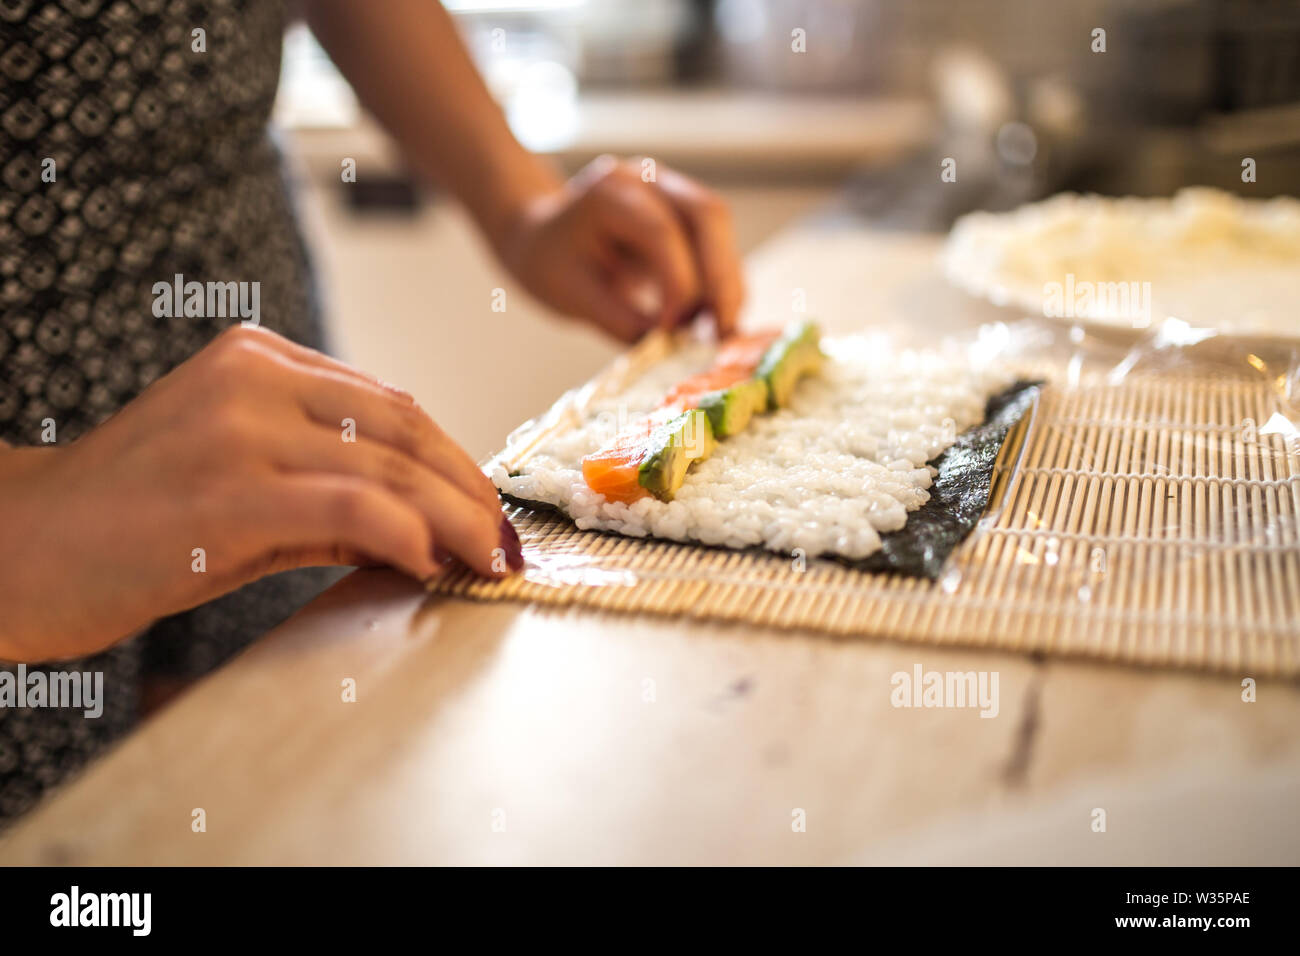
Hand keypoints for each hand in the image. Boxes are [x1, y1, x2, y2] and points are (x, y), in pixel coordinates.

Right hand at [0, 326, 518, 662]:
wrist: (18, 550)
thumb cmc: (131, 521)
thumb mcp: (241, 479)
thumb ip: (328, 486)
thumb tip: (428, 527)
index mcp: (257, 358)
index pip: (389, 404)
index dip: (454, 460)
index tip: (487, 507)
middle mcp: (252, 376)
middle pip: (403, 429)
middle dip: (469, 491)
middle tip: (505, 542)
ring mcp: (238, 428)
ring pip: (390, 466)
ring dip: (457, 519)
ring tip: (487, 560)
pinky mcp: (227, 491)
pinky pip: (353, 504)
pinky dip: (407, 534)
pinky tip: (429, 564)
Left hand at [494, 156, 745, 342]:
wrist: (541, 239)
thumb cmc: (549, 262)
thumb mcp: (572, 296)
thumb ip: (619, 320)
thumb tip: (669, 345)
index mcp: (609, 192)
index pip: (661, 231)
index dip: (678, 283)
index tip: (672, 329)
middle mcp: (646, 180)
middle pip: (707, 214)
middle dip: (721, 276)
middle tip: (722, 329)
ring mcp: (669, 190)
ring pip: (719, 227)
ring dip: (727, 280)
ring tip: (720, 331)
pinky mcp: (683, 213)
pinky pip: (716, 242)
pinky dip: (722, 281)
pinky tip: (716, 319)